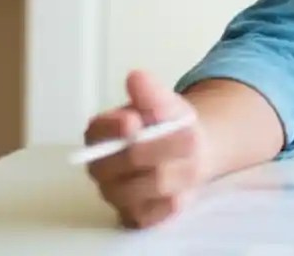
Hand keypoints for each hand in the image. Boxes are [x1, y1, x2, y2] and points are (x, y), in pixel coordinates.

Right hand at [83, 70, 210, 228]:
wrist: (190, 151)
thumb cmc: (169, 125)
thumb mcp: (164, 103)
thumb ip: (150, 93)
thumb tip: (136, 77)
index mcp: (100, 134)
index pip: (98, 132)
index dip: (114, 128)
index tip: (134, 121)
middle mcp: (102, 167)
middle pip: (128, 160)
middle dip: (163, 147)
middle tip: (191, 137)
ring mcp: (116, 194)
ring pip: (148, 186)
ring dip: (179, 170)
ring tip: (195, 158)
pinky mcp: (134, 216)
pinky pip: (153, 213)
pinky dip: (173, 201)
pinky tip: (185, 188)